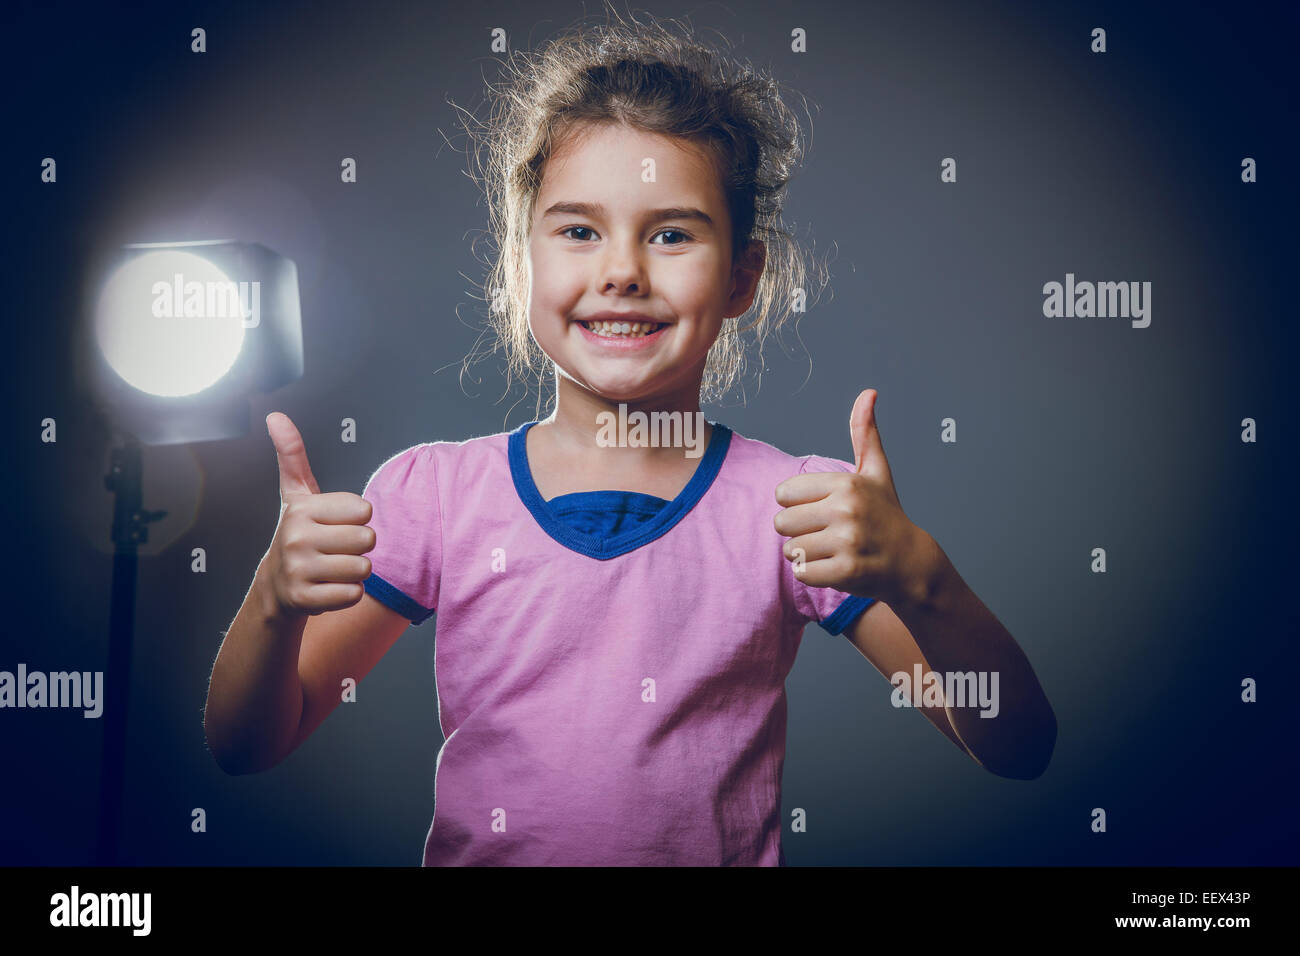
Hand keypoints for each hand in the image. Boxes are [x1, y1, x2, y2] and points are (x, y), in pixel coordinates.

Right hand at [260, 412, 375, 615]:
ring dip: (356, 571)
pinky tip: (328, 587)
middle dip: (360, 546)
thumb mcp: (296, 494)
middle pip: (368, 539)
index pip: (364, 509)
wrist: (276, 585)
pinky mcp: (306, 600)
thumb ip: (292, 455)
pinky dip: (349, 593)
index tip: (335, 523)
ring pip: (364, 568)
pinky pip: (354, 594)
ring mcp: (299, 571)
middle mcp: (297, 538)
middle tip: (336, 548)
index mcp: (302, 509)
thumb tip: (275, 416)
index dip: (357, 518)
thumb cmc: (299, 533)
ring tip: (332, 567)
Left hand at [773, 389, 930, 606]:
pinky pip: (802, 573)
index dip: (797, 505)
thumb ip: (864, 433)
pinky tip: (835, 567)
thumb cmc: (887, 514)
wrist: (912, 562)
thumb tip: (868, 393)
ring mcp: (847, 541)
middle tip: (826, 533)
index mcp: (846, 483)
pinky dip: (812, 574)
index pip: (783, 494)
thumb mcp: (875, 471)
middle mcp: (847, 509)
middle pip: (782, 523)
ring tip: (833, 550)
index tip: (822, 509)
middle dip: (798, 532)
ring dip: (805, 555)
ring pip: (790, 550)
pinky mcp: (846, 571)